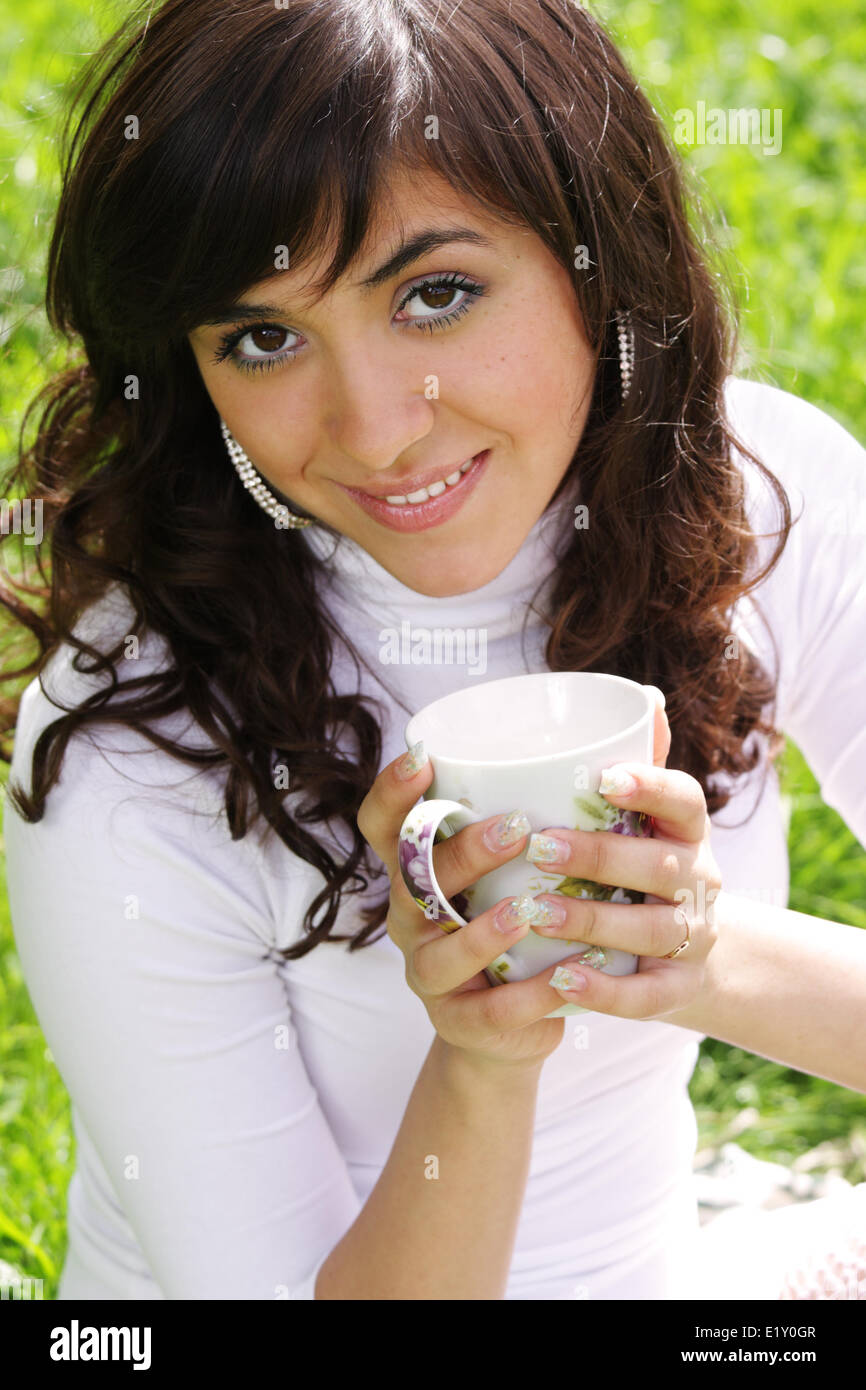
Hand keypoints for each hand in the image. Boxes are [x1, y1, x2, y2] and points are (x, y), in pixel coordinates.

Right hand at [357, 751, 571, 1072]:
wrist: (515, 1019)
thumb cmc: (529, 912)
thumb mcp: (534, 856)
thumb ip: (583, 785)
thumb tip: (650, 705)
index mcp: (419, 868)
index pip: (383, 825)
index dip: (392, 791)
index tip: (425, 758)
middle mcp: (411, 917)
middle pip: (414, 881)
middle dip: (462, 852)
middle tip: (516, 827)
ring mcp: (430, 973)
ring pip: (441, 953)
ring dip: (482, 931)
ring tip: (524, 910)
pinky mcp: (460, 1024)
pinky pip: (489, 1011)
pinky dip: (530, 997)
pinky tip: (566, 978)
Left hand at [521, 688, 721, 1018]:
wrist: (684, 956)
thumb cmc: (642, 868)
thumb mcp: (645, 819)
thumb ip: (636, 765)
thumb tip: (645, 696)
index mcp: (689, 831)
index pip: (684, 801)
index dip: (651, 788)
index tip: (605, 778)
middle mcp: (701, 882)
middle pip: (660, 866)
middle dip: (599, 856)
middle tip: (538, 847)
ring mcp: (694, 938)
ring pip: (652, 930)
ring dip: (592, 921)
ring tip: (534, 913)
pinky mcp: (678, 991)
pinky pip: (646, 997)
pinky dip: (606, 993)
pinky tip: (562, 981)